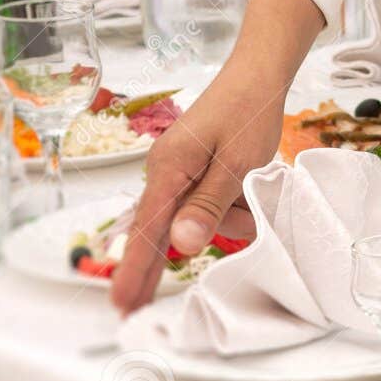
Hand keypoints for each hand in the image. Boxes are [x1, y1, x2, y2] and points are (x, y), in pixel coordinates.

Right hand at [110, 0, 322, 313]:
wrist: (258, 73)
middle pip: (162, 230)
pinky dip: (230, 203)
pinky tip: (249, 183)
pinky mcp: (196, 170)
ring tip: (256, 184)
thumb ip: (208, 205)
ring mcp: (180, 171)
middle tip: (134, 307)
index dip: (135, 269)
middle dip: (159, 262)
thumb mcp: (237, 162)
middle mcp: (166, 172)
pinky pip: (207, 203)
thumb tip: (178, 244)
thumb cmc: (249, 111)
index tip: (121, 303)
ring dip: (229, 215)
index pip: (148, 230)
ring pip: (196, 218)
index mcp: (170, 168)